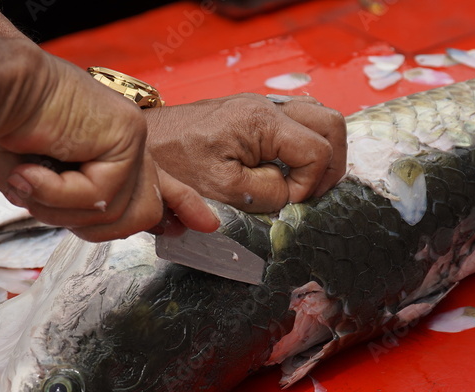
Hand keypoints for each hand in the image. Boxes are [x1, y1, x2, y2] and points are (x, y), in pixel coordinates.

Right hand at [0, 53, 217, 241]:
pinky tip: (34, 169)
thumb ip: (84, 205)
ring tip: (30, 176)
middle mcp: (128, 143)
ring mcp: (132, 137)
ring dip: (64, 209)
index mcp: (110, 151)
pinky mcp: (129, 134)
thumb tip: (119, 220)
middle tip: (38, 192)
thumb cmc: (3, 131)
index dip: (181, 205)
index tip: (205, 225)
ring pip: (121, 214)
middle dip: (89, 223)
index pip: (158, 184)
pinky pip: (103, 196)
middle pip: (141, 215)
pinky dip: (59, 193)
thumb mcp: (44, 185)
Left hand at [142, 93, 346, 211]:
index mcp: (262, 121)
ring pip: (319, 119)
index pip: (318, 151)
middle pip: (331, 124)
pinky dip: (304, 147)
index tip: (286, 202)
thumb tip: (291, 192)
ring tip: (301, 183)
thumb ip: (268, 192)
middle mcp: (266, 106)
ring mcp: (261, 106)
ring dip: (320, 153)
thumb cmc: (175, 164)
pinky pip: (298, 123)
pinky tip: (286, 171)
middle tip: (308, 193)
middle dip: (330, 164)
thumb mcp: (223, 188)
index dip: (309, 184)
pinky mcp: (253, 114)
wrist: (143, 143)